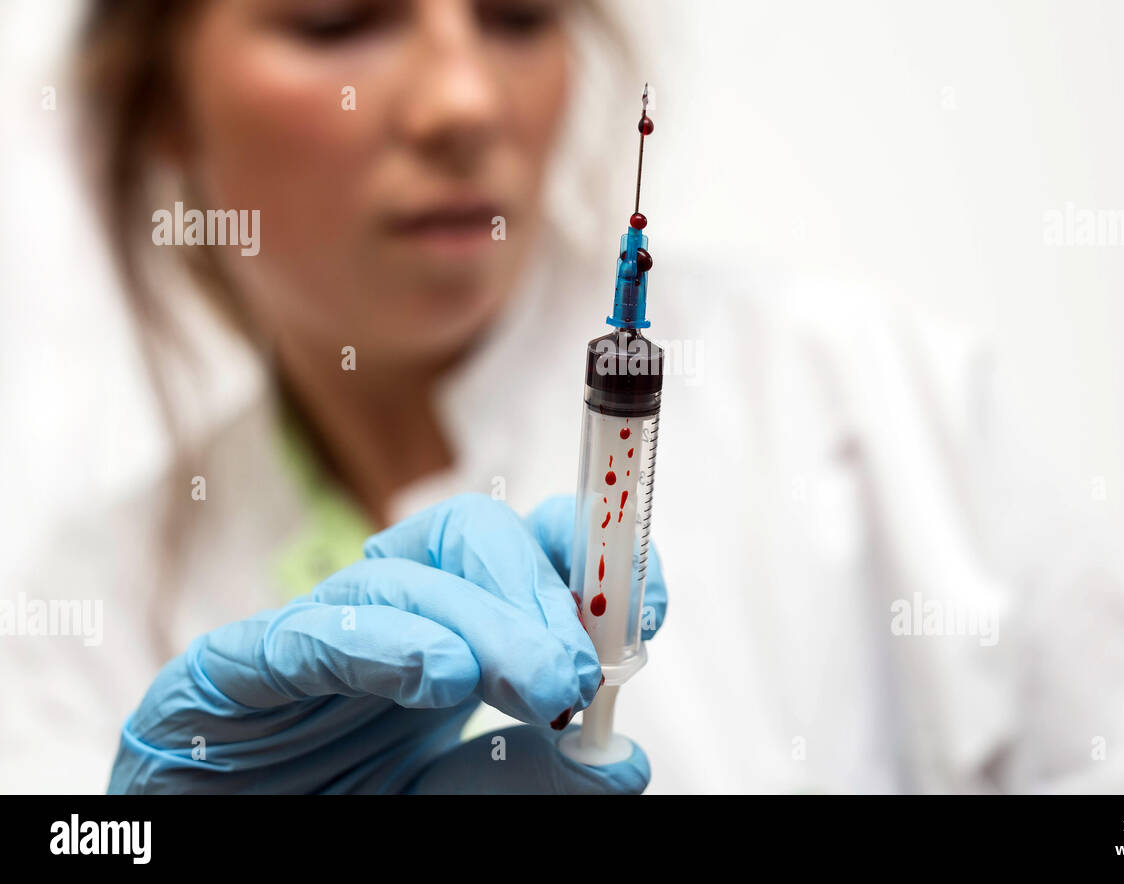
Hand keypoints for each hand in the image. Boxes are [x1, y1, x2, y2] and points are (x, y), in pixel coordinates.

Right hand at [109, 493, 666, 792]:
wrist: (224, 840)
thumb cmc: (338, 811)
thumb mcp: (454, 802)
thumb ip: (531, 778)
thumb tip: (626, 760)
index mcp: (443, 631)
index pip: (521, 550)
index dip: (586, 558)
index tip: (644, 608)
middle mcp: (383, 614)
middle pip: (468, 537)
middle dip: (538, 593)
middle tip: (583, 672)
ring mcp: (307, 636)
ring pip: (397, 574)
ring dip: (482, 622)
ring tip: (542, 686)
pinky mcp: (228, 673)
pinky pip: (300, 636)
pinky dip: (375, 641)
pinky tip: (434, 670)